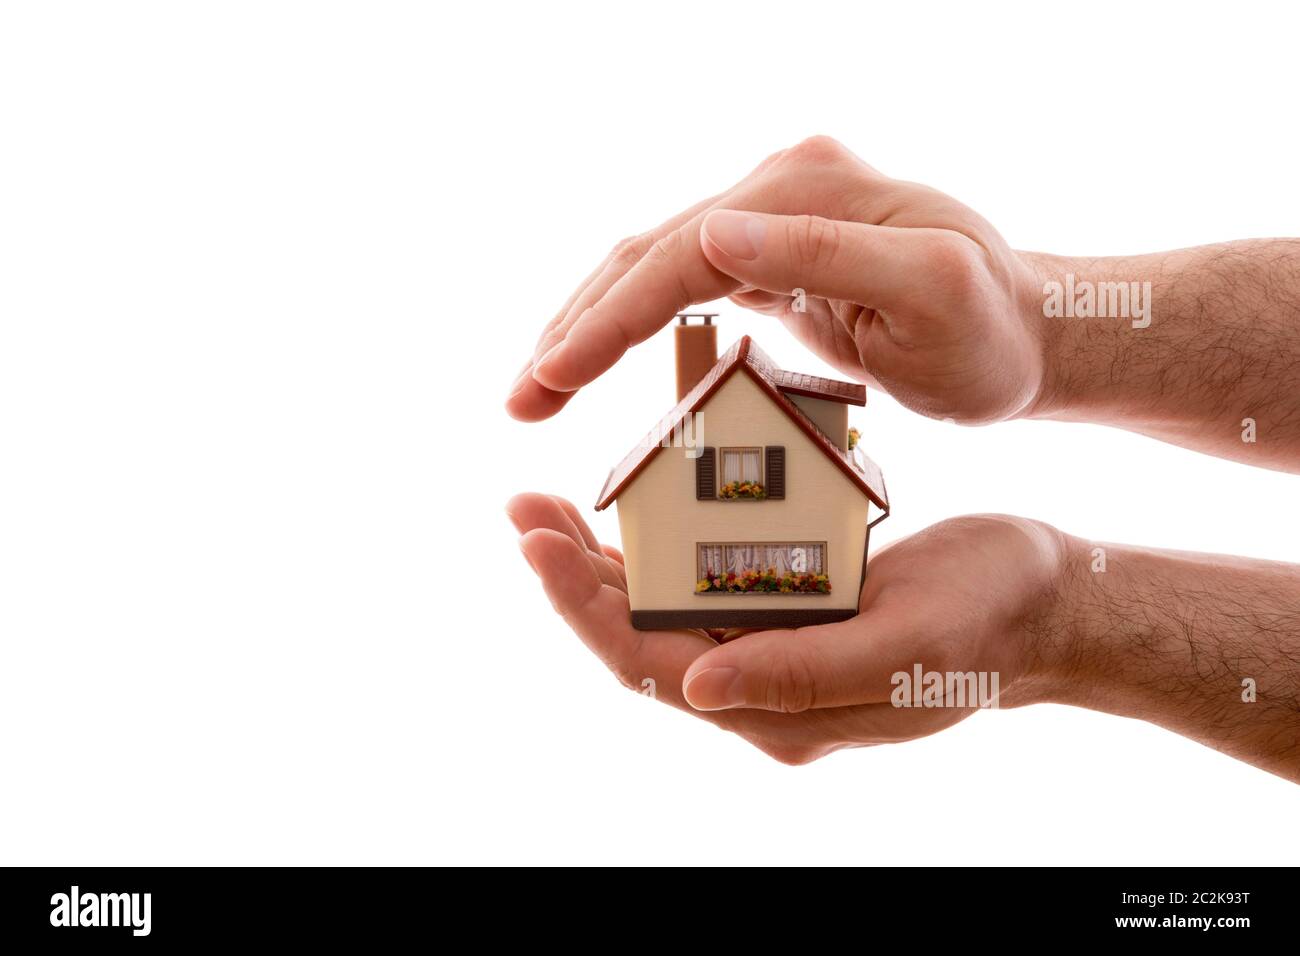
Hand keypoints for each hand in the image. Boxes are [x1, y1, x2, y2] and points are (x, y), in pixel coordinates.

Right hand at [506, 135, 1046, 424]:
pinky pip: (681, 286)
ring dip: (588, 326)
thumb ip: (825, 256)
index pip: (681, 254)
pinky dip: (630, 325)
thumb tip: (709, 232)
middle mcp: (780, 188)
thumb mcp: (928, 293)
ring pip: (652, 268)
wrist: (1028, 332)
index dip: (609, 318)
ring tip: (535, 388)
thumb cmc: (988, 330)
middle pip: (647, 254)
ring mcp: (772, 218)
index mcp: (807, 188)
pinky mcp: (772, 254)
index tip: (552, 377)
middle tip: (518, 401)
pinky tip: (594, 358)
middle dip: (576, 328)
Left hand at [507, 492, 1066, 763]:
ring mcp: (771, 654)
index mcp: (782, 713)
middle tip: (523, 507)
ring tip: (548, 504)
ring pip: (660, 613)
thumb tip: (696, 689)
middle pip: (638, 640)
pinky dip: (658, 549)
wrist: (1049, 605)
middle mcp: (761, 691)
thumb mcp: (904, 643)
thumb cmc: (990, 620)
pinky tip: (629, 508)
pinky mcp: (787, 615)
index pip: (654, 667)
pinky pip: (702, 587)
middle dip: (573, 578)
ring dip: (601, 563)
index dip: (586, 609)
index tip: (538, 543)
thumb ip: (802, 672)